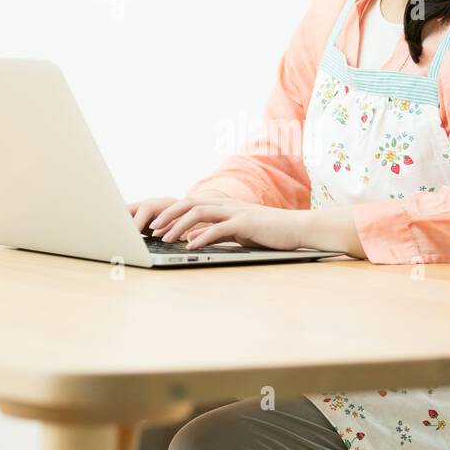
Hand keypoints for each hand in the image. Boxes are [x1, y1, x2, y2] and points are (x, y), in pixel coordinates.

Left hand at [143, 199, 304, 251]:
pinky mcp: (246, 223)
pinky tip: (191, 245)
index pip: (190, 205)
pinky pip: (219, 228)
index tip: (155, 227)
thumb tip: (193, 238)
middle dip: (168, 215)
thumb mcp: (237, 233)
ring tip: (165, 237)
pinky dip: (202, 236)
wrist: (297, 228)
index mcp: (223, 207)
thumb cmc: (269, 232)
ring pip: (200, 212)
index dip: (171, 214)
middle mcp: (227, 205)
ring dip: (179, 225)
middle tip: (152, 229)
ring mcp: (236, 212)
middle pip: (189, 204)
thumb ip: (216, 233)